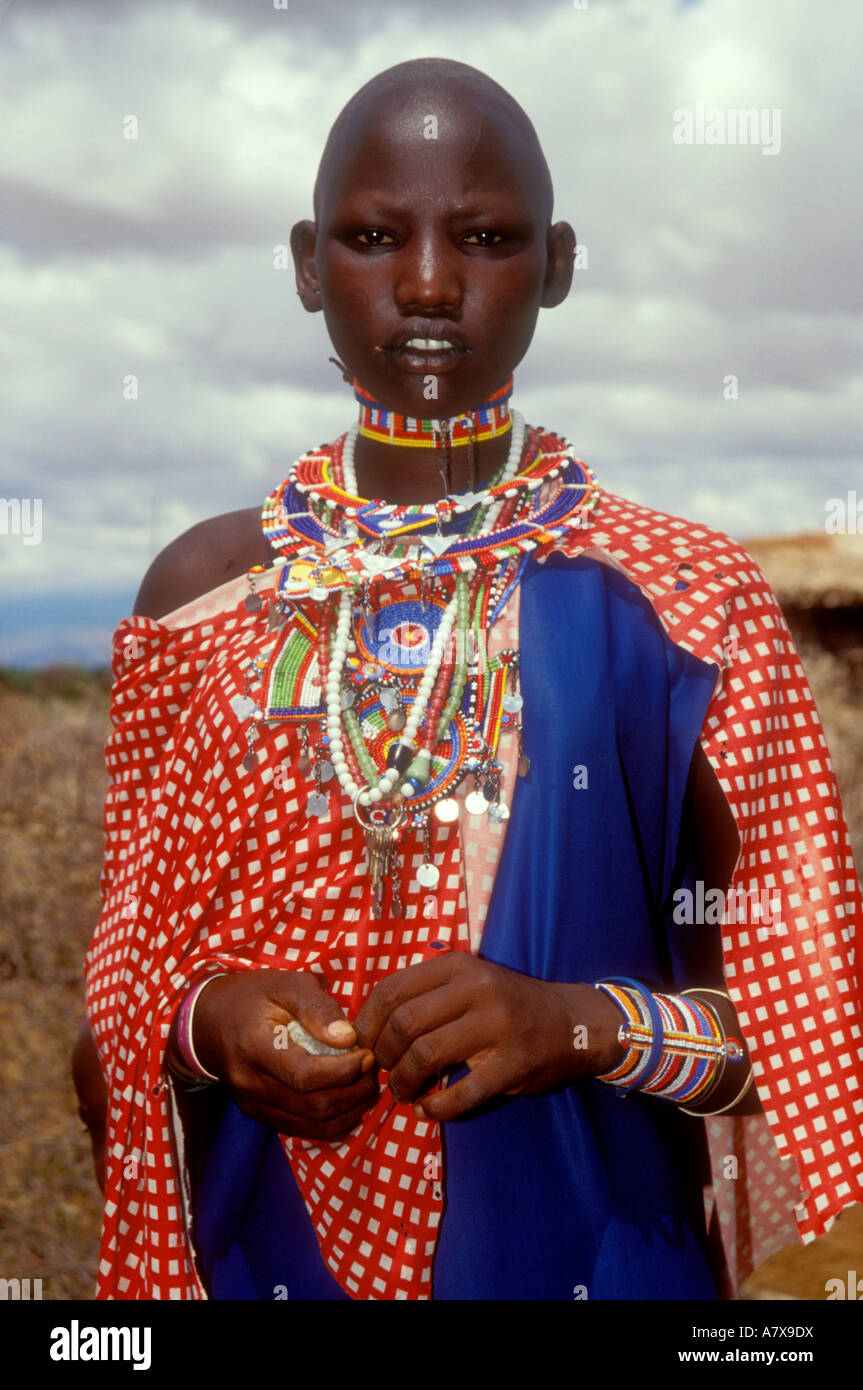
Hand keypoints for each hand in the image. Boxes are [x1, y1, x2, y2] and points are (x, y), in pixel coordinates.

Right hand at [187, 970, 379, 1142]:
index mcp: (254, 1047)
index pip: (305, 1075)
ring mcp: (254, 1105)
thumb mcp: (285, 984)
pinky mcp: (261, 1116)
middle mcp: (250, 1084)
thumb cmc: (254, 996)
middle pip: (315, 1106)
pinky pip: (307, 1131)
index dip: (344, 1071)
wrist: (210, 1022)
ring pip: (315, 1126)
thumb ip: (318, 1007)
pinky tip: (350, 1097)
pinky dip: (336, 1120)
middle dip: (356, 1091)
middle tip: (374, 1067)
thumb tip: (349, 1037)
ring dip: (351, 1109)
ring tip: (367, 1082)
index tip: (367, 1053)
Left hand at [354, 954, 624, 1121]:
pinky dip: (437, 1108)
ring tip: (405, 1093)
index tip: (365, 1045)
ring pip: (426, 1055)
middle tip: (387, 1072)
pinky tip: (429, 1110)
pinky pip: (462, 1092)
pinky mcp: (514, 1062)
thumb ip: (424, 996)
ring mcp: (497, 1025)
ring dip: (404, 1083)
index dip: (367, 1024)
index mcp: (458, 966)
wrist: (572, 1022)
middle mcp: (476, 988)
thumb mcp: (468, 982)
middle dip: (384, 1056)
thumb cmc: (507, 1004)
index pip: (390, 990)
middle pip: (403, 1024)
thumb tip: (365, 1029)